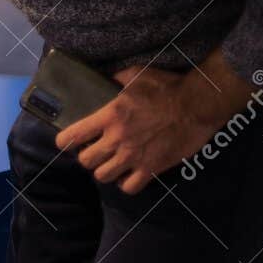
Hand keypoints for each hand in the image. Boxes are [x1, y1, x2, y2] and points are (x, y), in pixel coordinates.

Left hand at [55, 65, 239, 193]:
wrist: (198, 104)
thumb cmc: (166, 87)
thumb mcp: (134, 75)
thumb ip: (113, 80)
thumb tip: (102, 81)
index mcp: (109, 116)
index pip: (71, 137)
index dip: (64, 141)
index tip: (68, 141)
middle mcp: (117, 139)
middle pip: (85, 161)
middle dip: (86, 157)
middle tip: (94, 151)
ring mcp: (134, 156)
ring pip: (103, 177)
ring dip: (104, 170)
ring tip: (110, 163)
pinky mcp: (152, 168)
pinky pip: (130, 187)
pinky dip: (126, 184)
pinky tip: (128, 174)